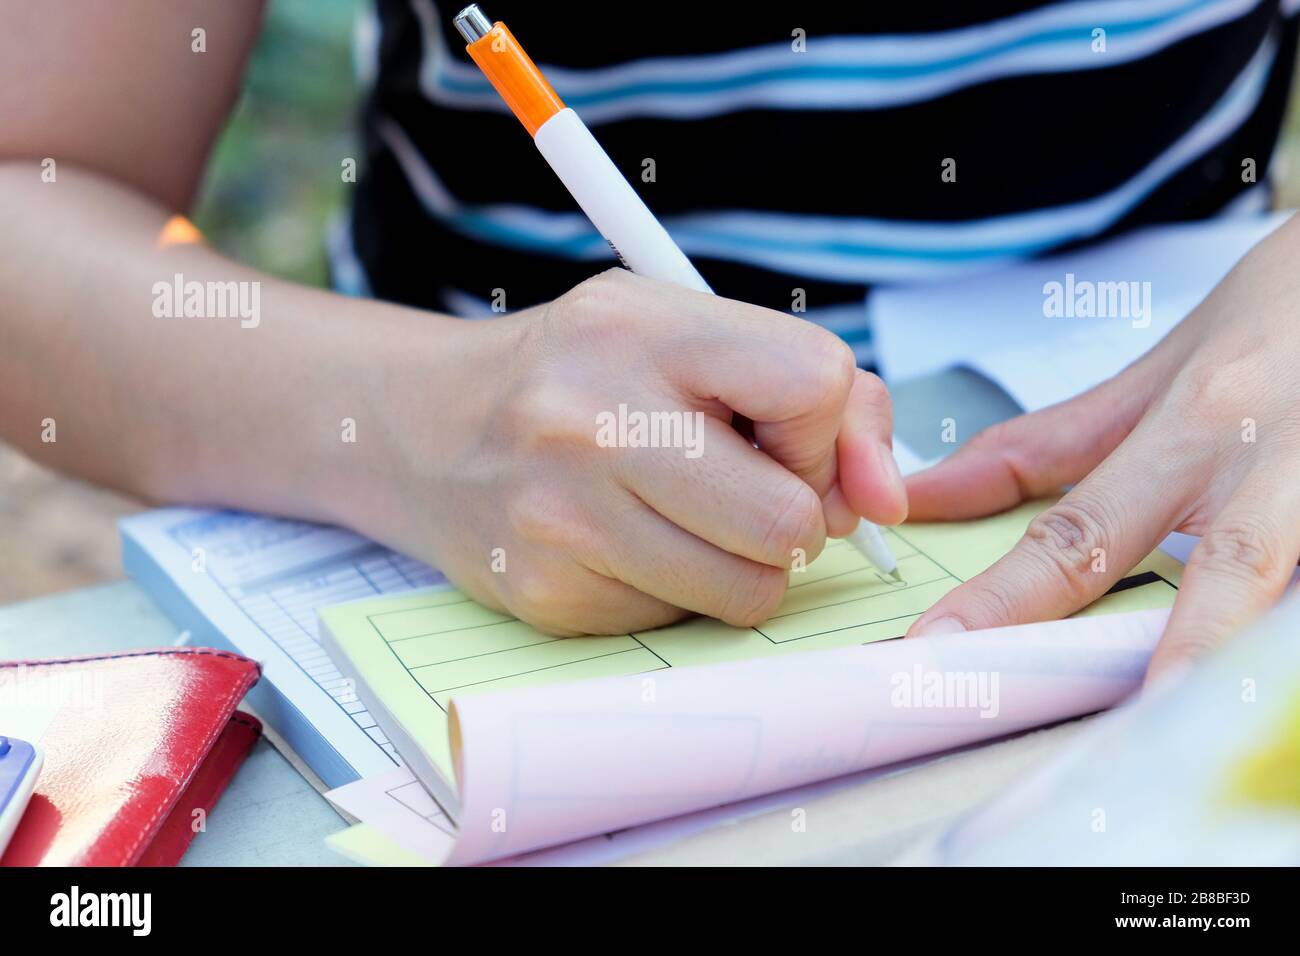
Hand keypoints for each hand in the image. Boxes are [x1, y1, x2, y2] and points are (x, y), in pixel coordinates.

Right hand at [372, 269, 905, 635]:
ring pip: (749, 590)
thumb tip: (887, 500)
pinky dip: (676, 591)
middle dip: (791, 518)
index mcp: (643, 328)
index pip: (817, 384)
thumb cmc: (584, 376)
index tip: (777, 435)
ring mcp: (564, 514)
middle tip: (740, 490)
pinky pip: (682, 622)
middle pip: (789, 519)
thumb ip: (826, 396)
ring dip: (742, 565)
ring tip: (682, 516)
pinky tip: (624, 543)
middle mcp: (594, 418)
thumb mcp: (690, 335)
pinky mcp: (549, 593)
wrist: (430, 429)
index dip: (822, 430)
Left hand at [904, 215, 1299, 681]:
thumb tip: (934, 493)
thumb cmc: (1269, 321)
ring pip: (1289, 568)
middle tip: (1106, 719)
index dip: (1009, 595)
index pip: (1082, 528)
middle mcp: (1269, 456)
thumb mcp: (1156, 373)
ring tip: (1204, 713)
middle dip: (1175, 653)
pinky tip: (1263, 670)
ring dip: (1249, 639)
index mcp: (1191, 425)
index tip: (943, 646)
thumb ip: (1050, 444)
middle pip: (1221, 565)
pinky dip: (1288, 626)